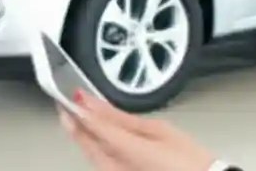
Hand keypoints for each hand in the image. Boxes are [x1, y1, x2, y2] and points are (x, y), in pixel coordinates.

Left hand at [60, 91, 217, 170]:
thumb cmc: (186, 159)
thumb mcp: (155, 129)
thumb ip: (118, 117)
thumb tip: (92, 103)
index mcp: (123, 150)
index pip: (87, 125)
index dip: (74, 106)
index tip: (70, 92)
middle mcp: (112, 167)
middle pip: (82, 140)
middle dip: (75, 118)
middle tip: (72, 99)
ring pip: (87, 150)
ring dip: (83, 130)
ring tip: (85, 112)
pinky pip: (98, 159)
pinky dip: (95, 143)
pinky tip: (100, 133)